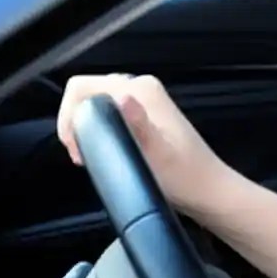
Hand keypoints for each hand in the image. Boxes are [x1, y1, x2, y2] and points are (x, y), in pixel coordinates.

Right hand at [56, 73, 231, 216]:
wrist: (207, 191)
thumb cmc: (183, 177)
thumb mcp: (155, 154)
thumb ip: (137, 126)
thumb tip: (122, 99)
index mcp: (142, 90)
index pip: (82, 86)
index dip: (69, 116)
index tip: (77, 146)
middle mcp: (143, 89)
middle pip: (87, 95)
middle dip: (77, 124)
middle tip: (84, 155)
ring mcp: (143, 102)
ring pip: (96, 107)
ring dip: (88, 130)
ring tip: (94, 157)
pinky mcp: (144, 116)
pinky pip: (109, 116)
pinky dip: (101, 133)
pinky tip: (109, 153)